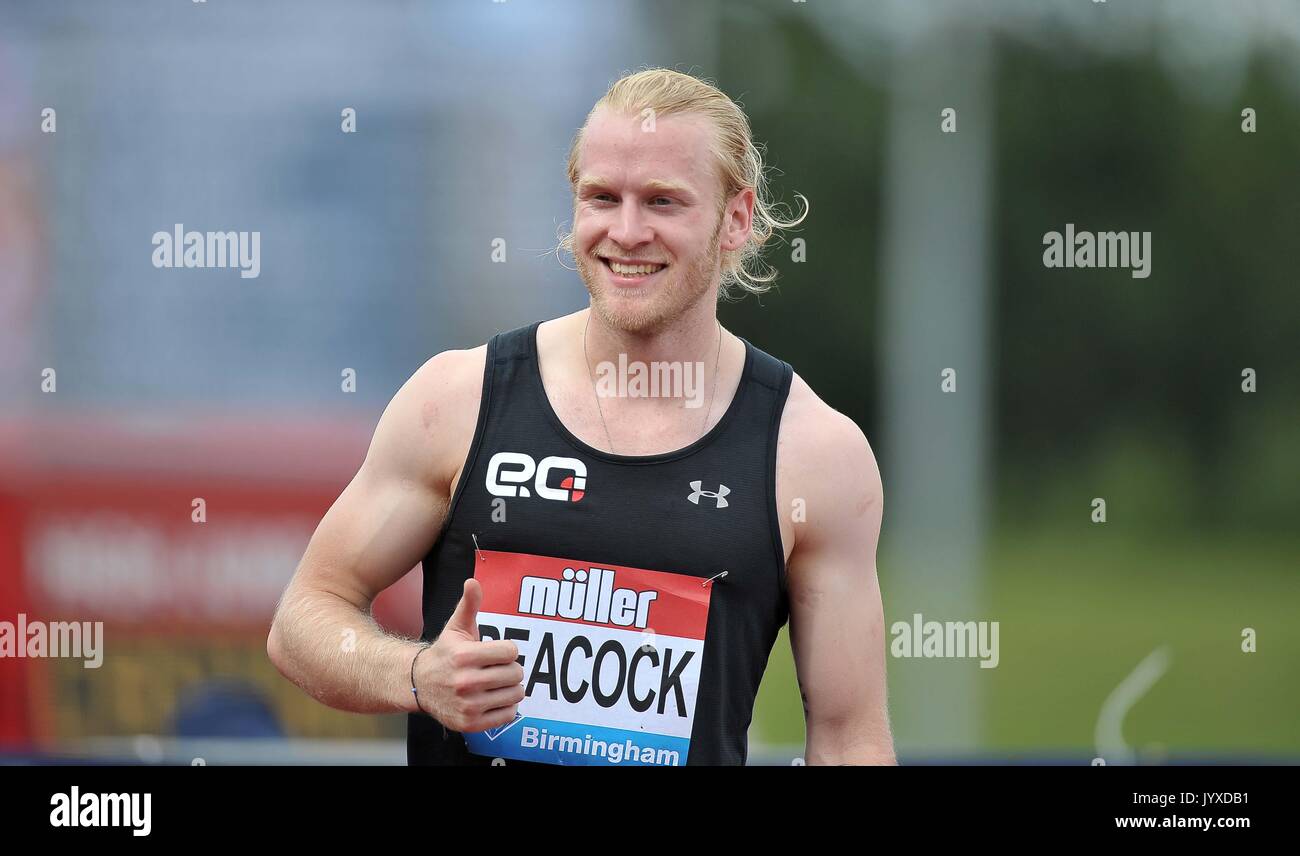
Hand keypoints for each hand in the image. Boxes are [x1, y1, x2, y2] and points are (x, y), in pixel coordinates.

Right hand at [414, 578, 524, 731]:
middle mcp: (466, 682)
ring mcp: (468, 705)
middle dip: (510, 669)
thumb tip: (473, 582)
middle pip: (516, 673)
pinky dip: (506, 707)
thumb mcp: (455, 628)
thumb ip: (468, 604)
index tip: (496, 653)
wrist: (419, 684)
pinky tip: (492, 698)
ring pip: (516, 694)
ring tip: (496, 684)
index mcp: (465, 656)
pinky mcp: (470, 723)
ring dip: (511, 688)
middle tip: (496, 669)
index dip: (507, 651)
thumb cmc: (445, 654)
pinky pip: (508, 714)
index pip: (511, 652)